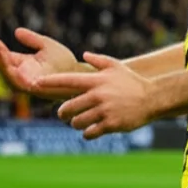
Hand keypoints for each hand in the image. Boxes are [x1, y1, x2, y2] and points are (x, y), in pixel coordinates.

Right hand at [0, 28, 81, 99]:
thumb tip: (16, 31)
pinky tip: (9, 64)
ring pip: (10, 74)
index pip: (7, 57)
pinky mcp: (35, 89)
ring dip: (2, 63)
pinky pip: (20, 83)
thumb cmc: (64, 62)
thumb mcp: (47, 46)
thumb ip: (32, 39)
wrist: (79, 74)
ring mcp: (28, 82)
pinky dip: (13, 75)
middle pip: (6, 66)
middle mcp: (24, 74)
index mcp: (25, 64)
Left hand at [37, 52, 158, 139]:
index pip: (67, 81)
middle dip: (63, 112)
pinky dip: (87, 133)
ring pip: (77, 122)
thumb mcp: (117, 67)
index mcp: (97, 81)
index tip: (35, 84)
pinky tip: (91, 130)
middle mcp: (98, 95)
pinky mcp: (110, 124)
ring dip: (76, 123)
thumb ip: (99, 61)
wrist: (153, 98)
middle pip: (67, 107)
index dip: (49, 82)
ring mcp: (104, 111)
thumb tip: (83, 55)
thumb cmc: (132, 82)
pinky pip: (89, 133)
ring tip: (81, 121)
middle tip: (65, 114)